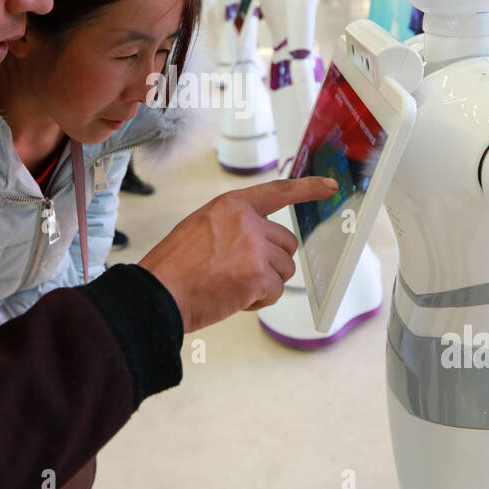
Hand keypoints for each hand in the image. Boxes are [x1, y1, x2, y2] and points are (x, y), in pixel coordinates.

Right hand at [139, 177, 337, 332]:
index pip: (278, 191)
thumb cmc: (174, 267)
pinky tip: (233, 299)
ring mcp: (255, 247)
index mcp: (231, 205)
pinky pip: (275, 292)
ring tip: (231, 286)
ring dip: (265, 284)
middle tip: (240, 274)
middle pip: (286, 244)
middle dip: (271, 263)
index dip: (307, 189)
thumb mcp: (201, 227)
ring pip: (284, 270)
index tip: (330, 187)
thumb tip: (261, 241)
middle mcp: (247, 221)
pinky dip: (258, 301)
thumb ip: (233, 226)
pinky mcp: (258, 275)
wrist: (158, 293)